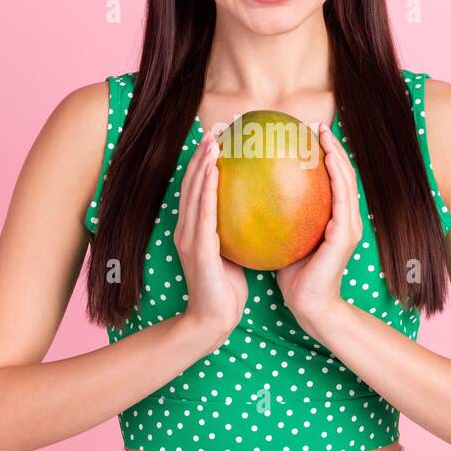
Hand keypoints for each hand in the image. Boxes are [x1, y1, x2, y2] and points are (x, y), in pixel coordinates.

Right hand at [173, 131, 248, 343]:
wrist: (213, 321)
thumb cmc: (227, 290)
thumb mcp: (235, 254)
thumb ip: (239, 232)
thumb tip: (263, 211)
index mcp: (195, 230)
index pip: (199, 189)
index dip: (205, 162)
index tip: (221, 138)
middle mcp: (187, 229)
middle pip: (192, 184)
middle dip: (201, 154)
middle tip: (217, 128)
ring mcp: (189, 238)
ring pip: (194, 193)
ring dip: (201, 164)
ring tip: (213, 140)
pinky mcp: (197, 249)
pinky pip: (203, 213)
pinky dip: (206, 189)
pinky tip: (214, 171)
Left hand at [276, 122, 362, 329]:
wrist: (308, 307)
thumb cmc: (293, 278)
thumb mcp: (286, 241)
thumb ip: (281, 218)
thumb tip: (255, 194)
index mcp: (334, 221)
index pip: (331, 182)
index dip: (323, 157)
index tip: (304, 136)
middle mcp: (346, 220)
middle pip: (343, 176)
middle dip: (333, 148)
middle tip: (315, 126)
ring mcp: (348, 227)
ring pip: (347, 182)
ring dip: (337, 156)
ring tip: (323, 135)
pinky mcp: (343, 235)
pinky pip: (340, 200)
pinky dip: (334, 177)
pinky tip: (321, 160)